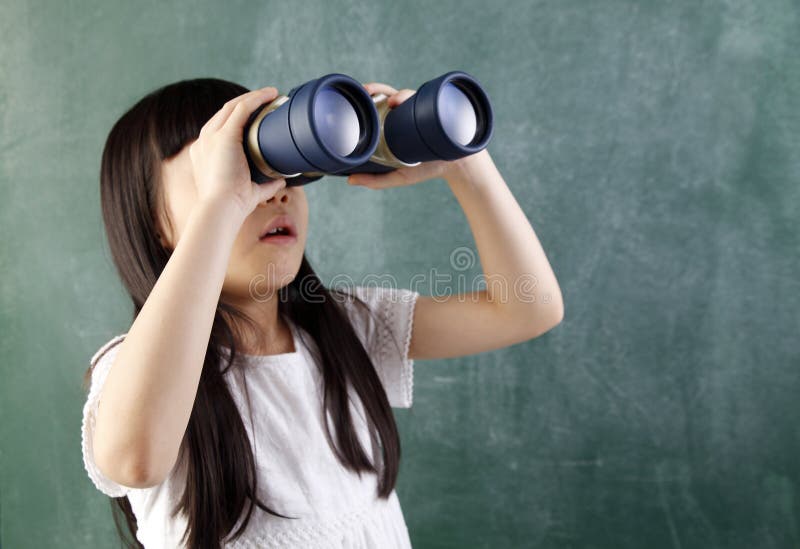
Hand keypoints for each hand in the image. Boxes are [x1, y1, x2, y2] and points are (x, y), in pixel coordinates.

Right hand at [188, 86, 286, 217]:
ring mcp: (211, 136)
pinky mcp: (223, 135)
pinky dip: (256, 98)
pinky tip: (270, 94)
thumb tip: (281, 181)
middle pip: (226, 112)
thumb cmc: (234, 205)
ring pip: (233, 106)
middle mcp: (204, 141)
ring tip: (272, 94)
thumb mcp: (249, 191)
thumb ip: (264, 185)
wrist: (221, 209)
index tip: (258, 116)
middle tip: (269, 100)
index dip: (240, 118)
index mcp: (205, 153)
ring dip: (253, 97)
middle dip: (247, 103)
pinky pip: (241, 108)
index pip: (221, 127)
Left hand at [347, 82, 466, 188]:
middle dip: (378, 88)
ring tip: (392, 101)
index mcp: (395, 124)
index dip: (366, 99)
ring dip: (399, 93)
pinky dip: (417, 96)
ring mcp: (423, 110)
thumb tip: (349, 181)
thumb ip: (376, 180)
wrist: (456, 167)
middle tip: (367, 91)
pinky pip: (429, 98)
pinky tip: (408, 100)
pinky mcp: (438, 111)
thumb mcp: (399, 176)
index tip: (355, 100)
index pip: (378, 106)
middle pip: (390, 94)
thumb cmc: (427, 168)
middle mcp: (407, 114)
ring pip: (409, 94)